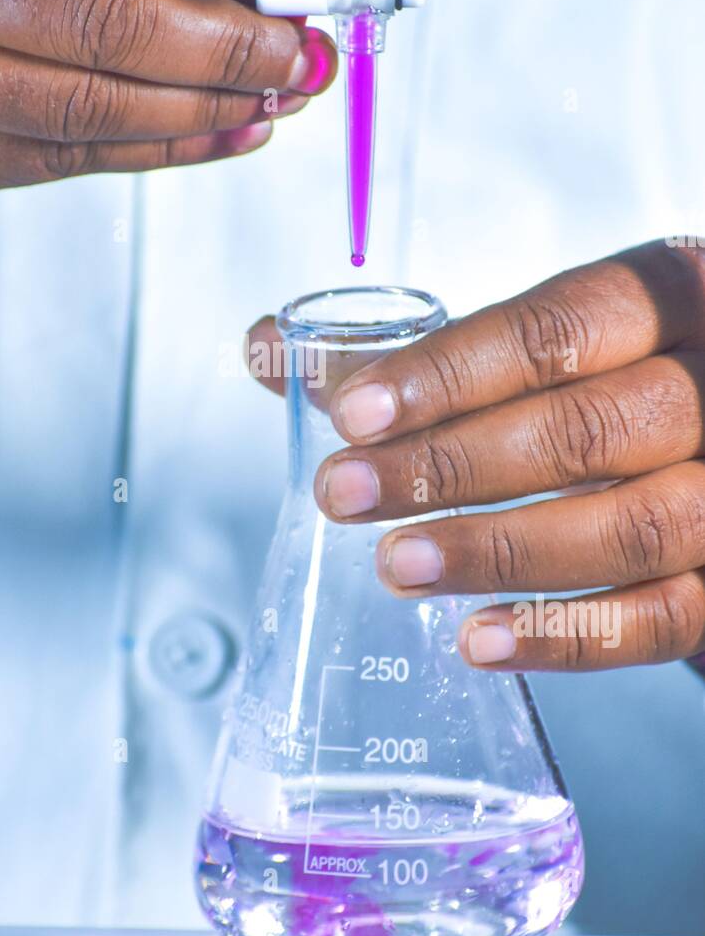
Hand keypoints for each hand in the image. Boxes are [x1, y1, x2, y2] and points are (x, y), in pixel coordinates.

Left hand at [252, 240, 704, 672]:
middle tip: (344, 494)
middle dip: (452, 466)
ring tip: (397, 566)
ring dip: (501, 551)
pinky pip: (667, 617)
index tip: (352, 412)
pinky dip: (570, 635)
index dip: (450, 372)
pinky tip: (480, 639)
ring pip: (632, 526)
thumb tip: (271, 348)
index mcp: (673, 296)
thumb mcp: (548, 348)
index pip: (558, 326)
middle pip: (588, 428)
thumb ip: (422, 355)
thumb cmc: (616, 384)